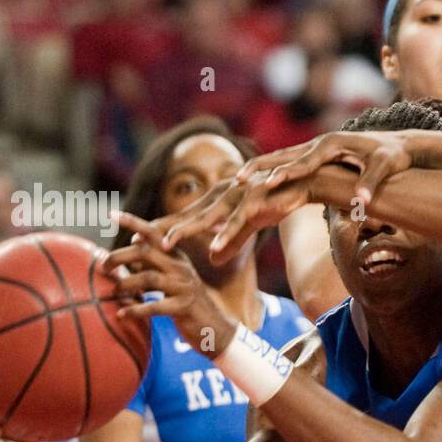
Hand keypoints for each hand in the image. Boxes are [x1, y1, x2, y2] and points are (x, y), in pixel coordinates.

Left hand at [105, 215, 237, 354]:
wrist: (215, 326)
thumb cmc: (187, 301)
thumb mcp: (174, 276)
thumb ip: (155, 261)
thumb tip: (132, 242)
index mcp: (176, 257)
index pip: (154, 234)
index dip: (133, 223)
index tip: (111, 214)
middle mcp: (181, 267)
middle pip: (144, 252)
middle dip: (119, 257)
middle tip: (104, 267)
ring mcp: (183, 286)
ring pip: (147, 278)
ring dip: (125, 284)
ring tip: (114, 292)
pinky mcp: (184, 306)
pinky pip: (154, 306)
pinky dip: (134, 310)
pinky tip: (122, 315)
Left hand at [138, 172, 311, 264]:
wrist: (306, 181)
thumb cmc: (276, 200)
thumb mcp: (250, 225)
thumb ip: (230, 241)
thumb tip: (213, 259)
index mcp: (220, 201)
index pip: (185, 215)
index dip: (162, 226)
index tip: (135, 236)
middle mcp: (224, 195)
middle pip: (188, 215)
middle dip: (161, 228)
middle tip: (134, 238)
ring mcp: (239, 196)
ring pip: (208, 217)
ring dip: (186, 231)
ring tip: (166, 244)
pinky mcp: (258, 201)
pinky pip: (239, 222)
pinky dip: (226, 234)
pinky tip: (214, 248)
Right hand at [235, 130, 409, 207]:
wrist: (399, 144)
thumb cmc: (393, 157)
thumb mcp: (386, 167)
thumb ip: (371, 182)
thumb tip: (361, 202)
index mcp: (333, 144)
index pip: (305, 162)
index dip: (287, 173)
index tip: (269, 183)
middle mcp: (320, 143)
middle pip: (284, 156)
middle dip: (261, 168)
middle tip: (237, 180)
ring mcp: (316, 148)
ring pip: (281, 157)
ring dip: (260, 168)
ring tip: (237, 181)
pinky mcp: (317, 155)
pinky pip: (288, 162)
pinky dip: (270, 170)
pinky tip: (257, 182)